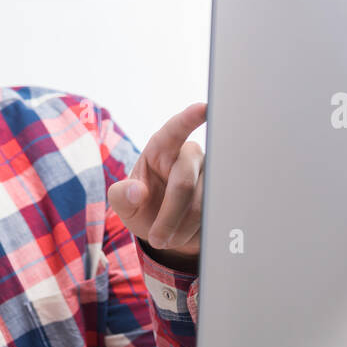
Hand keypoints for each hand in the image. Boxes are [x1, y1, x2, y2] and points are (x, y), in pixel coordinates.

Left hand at [107, 102, 205, 264]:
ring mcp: (212, 174)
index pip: (175, 130)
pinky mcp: (225, 194)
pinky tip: (187, 234)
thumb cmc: (144, 207)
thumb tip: (135, 191)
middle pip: (185, 183)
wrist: (167, 231)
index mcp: (162, 148)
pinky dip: (197, 231)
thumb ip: (121, 196)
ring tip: (169, 237)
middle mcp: (190, 155)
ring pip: (203, 202)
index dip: (189, 119)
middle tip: (157, 238)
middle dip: (169, 216)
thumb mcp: (124, 204)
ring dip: (182, 228)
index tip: (203, 108)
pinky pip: (217, 213)